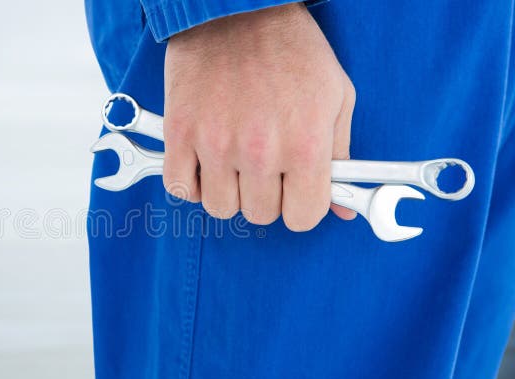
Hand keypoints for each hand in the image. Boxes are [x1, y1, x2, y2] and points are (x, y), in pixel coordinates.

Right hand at [163, 3, 355, 230]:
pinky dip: (192, 182)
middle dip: (265, 196)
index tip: (295, 194)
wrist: (236, 7)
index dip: (301, 208)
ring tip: (233, 161)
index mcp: (304, 143)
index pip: (303, 216)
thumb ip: (340, 156)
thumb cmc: (290, 48)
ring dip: (228, 191)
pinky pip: (180, 187)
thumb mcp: (336, 96)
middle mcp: (259, 150)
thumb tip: (341, 210)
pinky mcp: (180, 133)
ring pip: (220, 208)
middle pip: (260, 214)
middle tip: (264, 167)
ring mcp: (215, 143)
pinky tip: (204, 161)